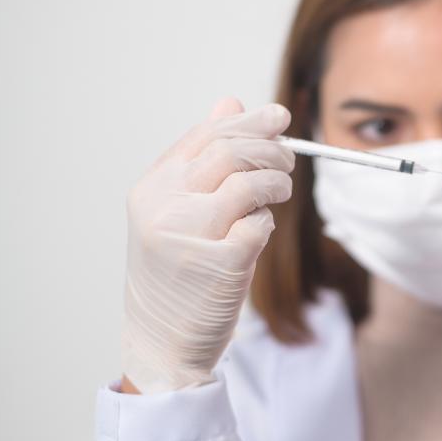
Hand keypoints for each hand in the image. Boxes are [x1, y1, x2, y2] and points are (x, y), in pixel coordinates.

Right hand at [121, 99, 293, 393]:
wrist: (162, 339)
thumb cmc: (175, 270)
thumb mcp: (176, 209)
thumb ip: (202, 158)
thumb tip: (230, 101)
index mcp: (153, 187)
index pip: (207, 135)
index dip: (248, 122)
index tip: (279, 117)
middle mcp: (165, 205)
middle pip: (231, 151)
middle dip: (271, 149)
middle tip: (288, 159)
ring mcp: (190, 234)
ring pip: (249, 183)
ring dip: (275, 184)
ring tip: (278, 193)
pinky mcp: (219, 263)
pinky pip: (260, 225)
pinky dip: (266, 225)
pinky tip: (257, 234)